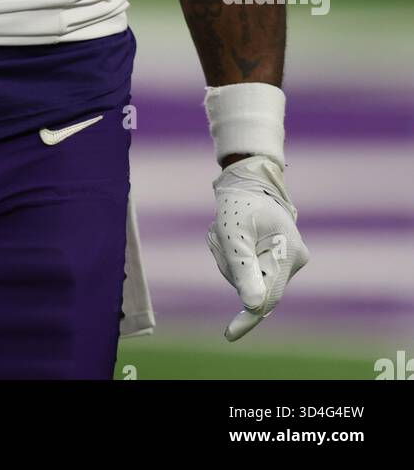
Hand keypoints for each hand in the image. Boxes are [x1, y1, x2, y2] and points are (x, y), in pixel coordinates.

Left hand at [207, 154, 308, 341]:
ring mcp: (287, 260)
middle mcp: (294, 259)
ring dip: (231, 260)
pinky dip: (236, 258)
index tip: (229, 334)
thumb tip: (253, 307)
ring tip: (228, 232)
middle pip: (255, 285)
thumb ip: (243, 268)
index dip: (249, 317)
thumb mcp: (233, 234)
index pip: (269, 296)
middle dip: (232, 266)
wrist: (248, 182)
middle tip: (222, 237)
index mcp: (288, 252)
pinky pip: (251, 270)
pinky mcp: (276, 259)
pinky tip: (233, 237)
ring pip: (250, 278)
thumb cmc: (239, 204)